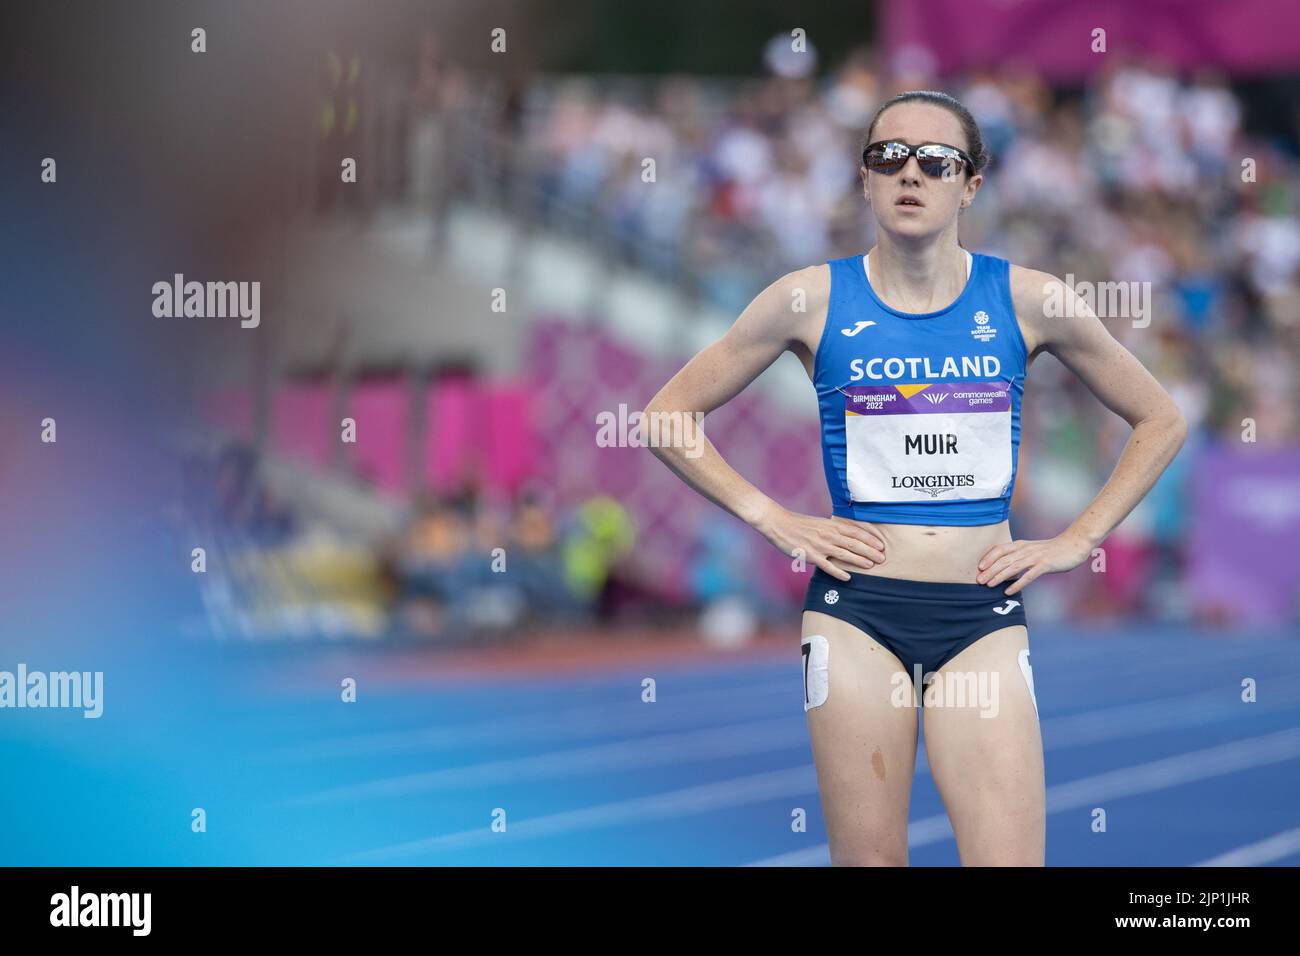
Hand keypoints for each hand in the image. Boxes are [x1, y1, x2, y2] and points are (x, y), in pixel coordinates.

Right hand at [756, 506, 885, 581]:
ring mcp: (820, 545)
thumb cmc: (798, 524)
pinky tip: (848, 577)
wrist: (778, 523)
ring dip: (859, 560)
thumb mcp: (819, 523)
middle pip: (854, 543)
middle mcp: (828, 534)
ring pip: (844, 554)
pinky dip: (838, 572)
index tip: (881, 545)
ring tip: (871, 566)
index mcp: (831, 525)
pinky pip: (827, 566)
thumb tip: (847, 536)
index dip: (870, 539)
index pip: (856, 532)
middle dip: (870, 551)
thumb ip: (833, 529)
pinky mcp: (810, 555)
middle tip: (882, 558)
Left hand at [976, 532, 1093, 594]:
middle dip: (989, 570)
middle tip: (978, 581)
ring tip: (988, 585)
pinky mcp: (1045, 565)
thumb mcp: (1033, 549)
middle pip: (1003, 560)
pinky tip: (1008, 591)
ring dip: (999, 576)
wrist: (1074, 544)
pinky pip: (1028, 575)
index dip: (988, 557)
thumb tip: (1007, 568)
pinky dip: (1017, 583)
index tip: (979, 567)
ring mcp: (1035, 557)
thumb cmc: (1052, 549)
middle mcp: (1025, 550)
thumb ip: (1020, 556)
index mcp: (1021, 545)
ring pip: (1013, 567)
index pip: (1000, 549)